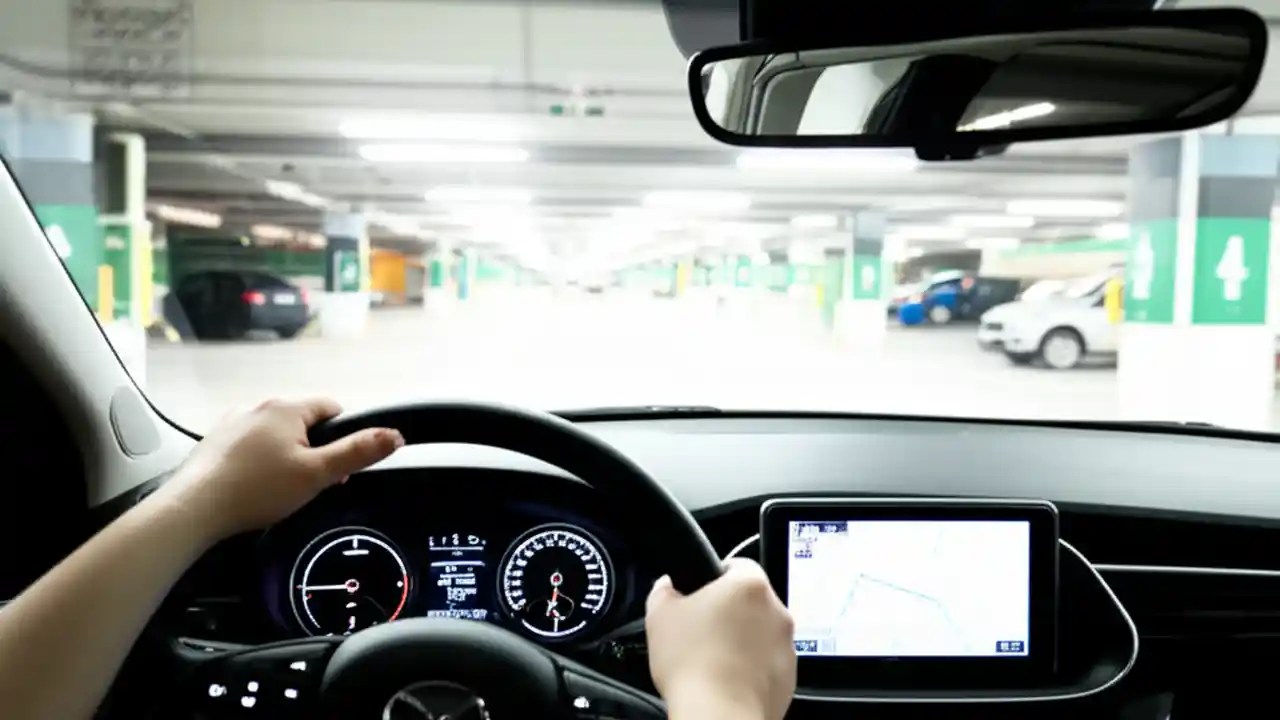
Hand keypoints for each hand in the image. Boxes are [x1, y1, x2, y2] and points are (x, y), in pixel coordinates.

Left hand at [155, 398, 403, 541]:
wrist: (195, 509)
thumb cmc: (257, 490)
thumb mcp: (318, 474)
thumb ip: (358, 453)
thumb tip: (394, 435)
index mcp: (287, 407)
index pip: (332, 408)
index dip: (343, 437)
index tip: (337, 467)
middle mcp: (259, 406)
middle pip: (304, 422)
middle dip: (314, 449)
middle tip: (310, 483)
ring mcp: (233, 422)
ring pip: (276, 434)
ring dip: (286, 454)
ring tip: (280, 488)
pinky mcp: (215, 440)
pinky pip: (250, 444)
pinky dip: (259, 460)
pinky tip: (253, 486)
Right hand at [645, 558, 795, 719]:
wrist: (718, 715)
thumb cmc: (691, 663)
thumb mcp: (659, 616)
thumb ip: (663, 591)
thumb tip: (666, 587)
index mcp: (749, 585)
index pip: (737, 564)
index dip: (715, 578)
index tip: (700, 594)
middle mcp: (777, 611)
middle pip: (752, 601)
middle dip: (730, 612)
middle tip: (702, 629)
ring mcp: (787, 646)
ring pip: (762, 633)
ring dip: (743, 640)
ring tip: (713, 660)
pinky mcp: (790, 677)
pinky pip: (769, 663)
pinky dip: (752, 668)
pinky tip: (727, 680)